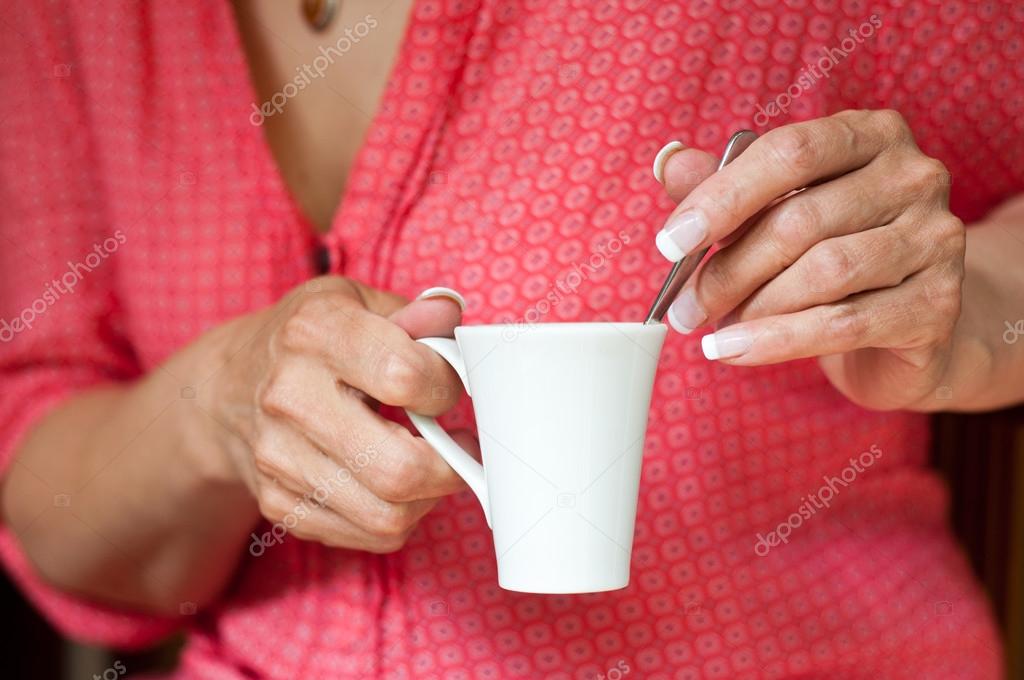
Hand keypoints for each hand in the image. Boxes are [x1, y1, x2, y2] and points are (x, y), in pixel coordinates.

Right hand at [206, 277, 470, 552]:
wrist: (229, 387)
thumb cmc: (311, 341)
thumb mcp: (357, 302)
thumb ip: (413, 314)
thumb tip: (448, 320)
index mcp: (315, 332)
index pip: (404, 376)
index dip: (446, 386)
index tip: (448, 386)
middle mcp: (289, 396)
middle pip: (398, 467)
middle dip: (451, 466)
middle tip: (463, 448)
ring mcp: (279, 457)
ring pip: (387, 515)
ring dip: (429, 497)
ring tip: (433, 466)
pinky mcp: (279, 503)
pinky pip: (368, 535)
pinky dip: (399, 517)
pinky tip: (397, 485)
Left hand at [653, 110, 965, 409]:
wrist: (909, 324)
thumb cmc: (833, 255)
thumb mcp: (778, 212)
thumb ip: (728, 188)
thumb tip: (669, 164)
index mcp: (871, 135)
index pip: (789, 152)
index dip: (722, 197)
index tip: (671, 243)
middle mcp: (915, 177)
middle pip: (800, 219)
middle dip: (728, 269)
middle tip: (684, 307)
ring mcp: (936, 239)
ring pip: (823, 271)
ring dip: (753, 306)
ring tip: (716, 328)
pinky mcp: (938, 303)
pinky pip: (842, 323)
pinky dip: (776, 340)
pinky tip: (734, 350)